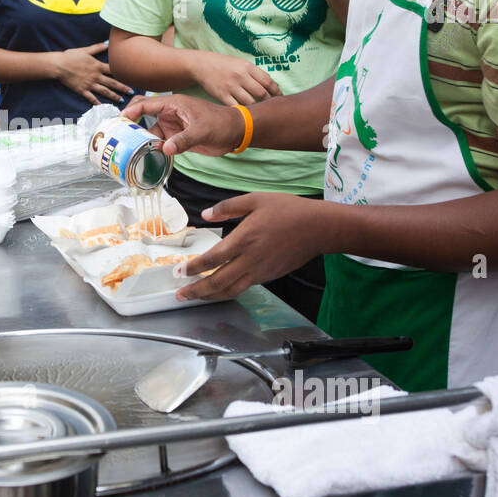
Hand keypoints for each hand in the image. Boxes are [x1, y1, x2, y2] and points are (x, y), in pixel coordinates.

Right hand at [54, 42, 132, 103]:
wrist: (59, 65)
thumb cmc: (71, 56)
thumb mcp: (85, 50)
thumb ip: (97, 48)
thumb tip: (107, 43)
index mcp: (97, 66)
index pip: (113, 70)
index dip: (123, 73)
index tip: (131, 76)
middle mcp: (96, 76)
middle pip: (112, 83)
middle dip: (123, 87)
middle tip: (132, 92)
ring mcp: (89, 84)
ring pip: (105, 91)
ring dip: (114, 96)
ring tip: (121, 100)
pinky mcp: (82, 90)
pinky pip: (92, 98)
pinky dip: (98, 103)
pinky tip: (103, 107)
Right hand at [121, 94, 245, 156]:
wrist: (236, 132)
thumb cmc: (222, 124)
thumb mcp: (202, 131)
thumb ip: (183, 140)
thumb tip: (166, 149)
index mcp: (174, 104)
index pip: (146, 104)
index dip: (131, 111)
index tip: (120, 121)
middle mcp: (170, 113)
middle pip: (143, 115)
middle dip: (130, 123)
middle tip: (119, 135)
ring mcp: (173, 126)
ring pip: (150, 132)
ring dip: (141, 141)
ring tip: (129, 151)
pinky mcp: (177, 137)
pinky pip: (160, 143)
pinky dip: (153, 150)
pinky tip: (146, 159)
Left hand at [174, 192, 325, 300]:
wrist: (318, 228)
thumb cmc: (288, 210)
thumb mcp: (255, 199)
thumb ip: (227, 207)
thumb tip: (205, 215)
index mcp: (244, 239)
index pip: (212, 259)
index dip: (193, 267)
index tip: (178, 271)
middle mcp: (250, 260)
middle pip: (218, 282)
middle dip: (196, 290)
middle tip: (180, 295)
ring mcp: (260, 271)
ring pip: (231, 290)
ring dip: (210, 296)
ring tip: (195, 296)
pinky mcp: (269, 276)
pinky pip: (244, 287)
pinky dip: (228, 291)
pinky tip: (220, 288)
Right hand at [192, 51, 280, 104]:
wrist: (202, 65)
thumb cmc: (226, 65)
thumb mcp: (242, 64)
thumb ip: (256, 74)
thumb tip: (273, 87)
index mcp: (248, 67)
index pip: (268, 81)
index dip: (276, 91)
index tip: (279, 98)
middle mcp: (240, 76)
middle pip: (261, 93)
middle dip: (269, 101)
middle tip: (271, 107)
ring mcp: (230, 86)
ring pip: (250, 102)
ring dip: (257, 108)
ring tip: (260, 112)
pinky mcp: (221, 95)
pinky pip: (236, 107)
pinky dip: (242, 111)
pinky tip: (246, 114)